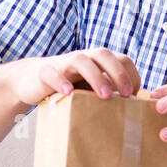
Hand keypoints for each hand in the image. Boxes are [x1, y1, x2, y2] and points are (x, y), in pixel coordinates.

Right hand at [11, 48, 141, 107]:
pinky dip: (60, 81)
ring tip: (105, 96)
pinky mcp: (45, 72)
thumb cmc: (67, 87)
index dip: (132, 74)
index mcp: (97, 61)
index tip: (136, 95)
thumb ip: (108, 94)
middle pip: (104, 54)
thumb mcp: (90, 90)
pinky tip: (68, 93)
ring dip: (96, 76)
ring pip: (81, 60)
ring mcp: (63, 64)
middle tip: (127, 94)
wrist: (30, 81)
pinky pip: (52, 73)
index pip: (122, 59)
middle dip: (118, 73)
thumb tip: (133, 111)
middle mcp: (83, 58)